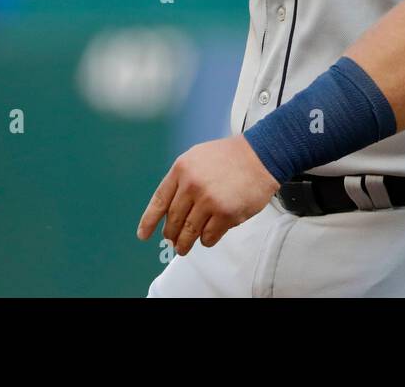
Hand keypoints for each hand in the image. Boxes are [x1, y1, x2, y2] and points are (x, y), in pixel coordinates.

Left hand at [137, 135, 280, 255]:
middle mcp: (192, 185)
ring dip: (185, 243)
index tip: (143, 235)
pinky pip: (209, 236)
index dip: (149, 221)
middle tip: (172, 241)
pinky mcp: (226, 214)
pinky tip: (208, 236)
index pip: (159, 200)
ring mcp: (209, 201)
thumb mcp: (197, 157)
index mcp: (181, 169)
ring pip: (189, 232)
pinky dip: (206, 240)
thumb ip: (181, 179)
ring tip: (184, 248)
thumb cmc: (230, 157)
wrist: (261, 156)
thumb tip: (169, 207)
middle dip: (171, 235)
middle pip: (173, 220)